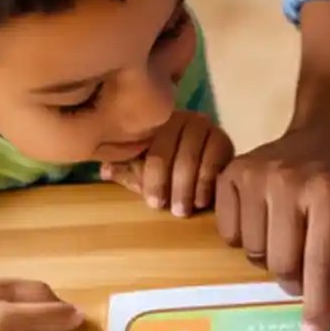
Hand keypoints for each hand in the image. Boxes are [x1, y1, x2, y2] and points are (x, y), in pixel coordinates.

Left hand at [102, 110, 233, 217]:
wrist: (196, 172)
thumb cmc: (161, 170)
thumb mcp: (141, 171)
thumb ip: (125, 170)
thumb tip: (105, 169)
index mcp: (157, 123)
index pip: (156, 150)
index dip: (154, 178)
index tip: (154, 203)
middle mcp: (183, 119)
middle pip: (178, 155)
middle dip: (176, 186)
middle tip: (176, 211)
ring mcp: (206, 128)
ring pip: (196, 159)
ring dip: (191, 187)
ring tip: (188, 209)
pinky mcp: (224, 141)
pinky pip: (216, 160)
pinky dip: (208, 182)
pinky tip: (203, 200)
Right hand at [215, 121, 329, 330]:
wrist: (329, 126)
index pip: (321, 264)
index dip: (317, 310)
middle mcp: (288, 182)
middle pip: (282, 267)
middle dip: (298, 280)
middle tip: (311, 266)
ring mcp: (255, 176)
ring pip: (253, 254)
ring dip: (274, 258)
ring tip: (292, 234)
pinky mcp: (231, 174)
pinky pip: (230, 235)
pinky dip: (248, 239)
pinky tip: (269, 220)